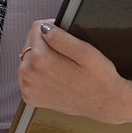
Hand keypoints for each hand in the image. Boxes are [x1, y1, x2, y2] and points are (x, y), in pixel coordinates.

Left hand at [15, 21, 129, 123]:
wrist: (104, 104)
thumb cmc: (99, 77)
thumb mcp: (86, 52)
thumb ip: (61, 37)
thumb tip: (43, 28)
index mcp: (40, 58)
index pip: (37, 28)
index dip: (53, 29)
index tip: (66, 39)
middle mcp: (28, 73)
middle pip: (30, 43)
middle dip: (45, 44)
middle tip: (66, 56)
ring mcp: (27, 86)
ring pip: (27, 59)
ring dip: (40, 59)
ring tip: (61, 68)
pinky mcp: (29, 96)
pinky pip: (28, 76)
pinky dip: (38, 74)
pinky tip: (55, 79)